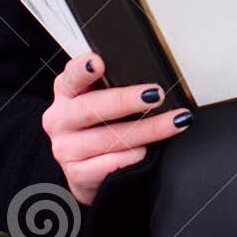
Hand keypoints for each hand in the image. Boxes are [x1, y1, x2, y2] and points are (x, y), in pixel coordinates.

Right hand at [42, 52, 192, 205]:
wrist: (86, 169)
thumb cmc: (98, 124)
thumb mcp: (99, 98)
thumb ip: (113, 84)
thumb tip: (150, 76)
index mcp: (67, 92)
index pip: (71, 76)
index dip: (83, 69)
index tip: (98, 62)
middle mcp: (60, 119)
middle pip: (90, 108)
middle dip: (126, 100)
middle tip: (157, 94)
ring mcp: (66, 148)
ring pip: (108, 138)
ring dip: (148, 129)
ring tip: (175, 121)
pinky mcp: (78, 174)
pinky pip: (110, 164)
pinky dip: (133, 156)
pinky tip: (149, 150)